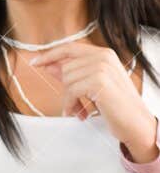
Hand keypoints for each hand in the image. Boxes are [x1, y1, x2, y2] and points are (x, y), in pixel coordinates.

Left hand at [31, 44, 159, 161]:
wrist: (137, 124)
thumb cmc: (117, 106)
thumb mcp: (93, 86)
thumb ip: (73, 74)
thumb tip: (49, 65)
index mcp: (104, 54)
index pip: (70, 48)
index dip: (50, 55)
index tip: (35, 62)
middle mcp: (104, 57)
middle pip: (66, 67)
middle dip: (66, 89)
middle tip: (74, 104)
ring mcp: (102, 67)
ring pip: (67, 80)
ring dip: (69, 100)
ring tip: (79, 110)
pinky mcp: (99, 81)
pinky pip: (71, 91)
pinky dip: (72, 105)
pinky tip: (80, 114)